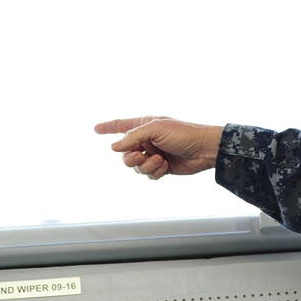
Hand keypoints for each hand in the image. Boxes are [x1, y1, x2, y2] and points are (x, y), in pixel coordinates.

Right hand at [93, 116, 224, 179]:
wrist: (204, 149)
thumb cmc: (184, 133)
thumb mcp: (156, 129)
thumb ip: (133, 136)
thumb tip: (114, 147)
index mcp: (145, 126)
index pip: (121, 126)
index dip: (108, 127)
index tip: (95, 128)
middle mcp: (147, 140)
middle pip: (125, 154)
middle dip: (132, 157)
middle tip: (142, 154)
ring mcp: (154, 154)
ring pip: (136, 166)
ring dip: (146, 165)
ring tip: (160, 160)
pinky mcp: (161, 167)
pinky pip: (148, 174)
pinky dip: (155, 172)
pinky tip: (166, 166)